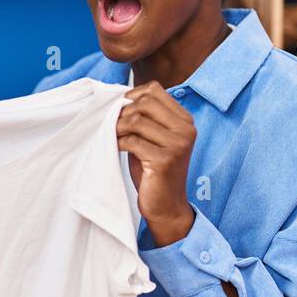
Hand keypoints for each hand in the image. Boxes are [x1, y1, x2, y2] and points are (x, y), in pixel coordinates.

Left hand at [116, 80, 195, 246]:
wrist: (166, 206)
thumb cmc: (154, 171)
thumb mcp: (153, 139)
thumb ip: (144, 118)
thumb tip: (117, 99)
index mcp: (184, 121)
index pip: (154, 89)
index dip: (131, 96)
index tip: (119, 110)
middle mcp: (185, 130)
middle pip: (145, 102)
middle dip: (122, 112)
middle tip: (112, 125)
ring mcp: (177, 145)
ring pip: (136, 121)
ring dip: (117, 127)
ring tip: (111, 137)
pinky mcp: (164, 160)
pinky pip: (132, 141)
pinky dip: (117, 142)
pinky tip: (114, 148)